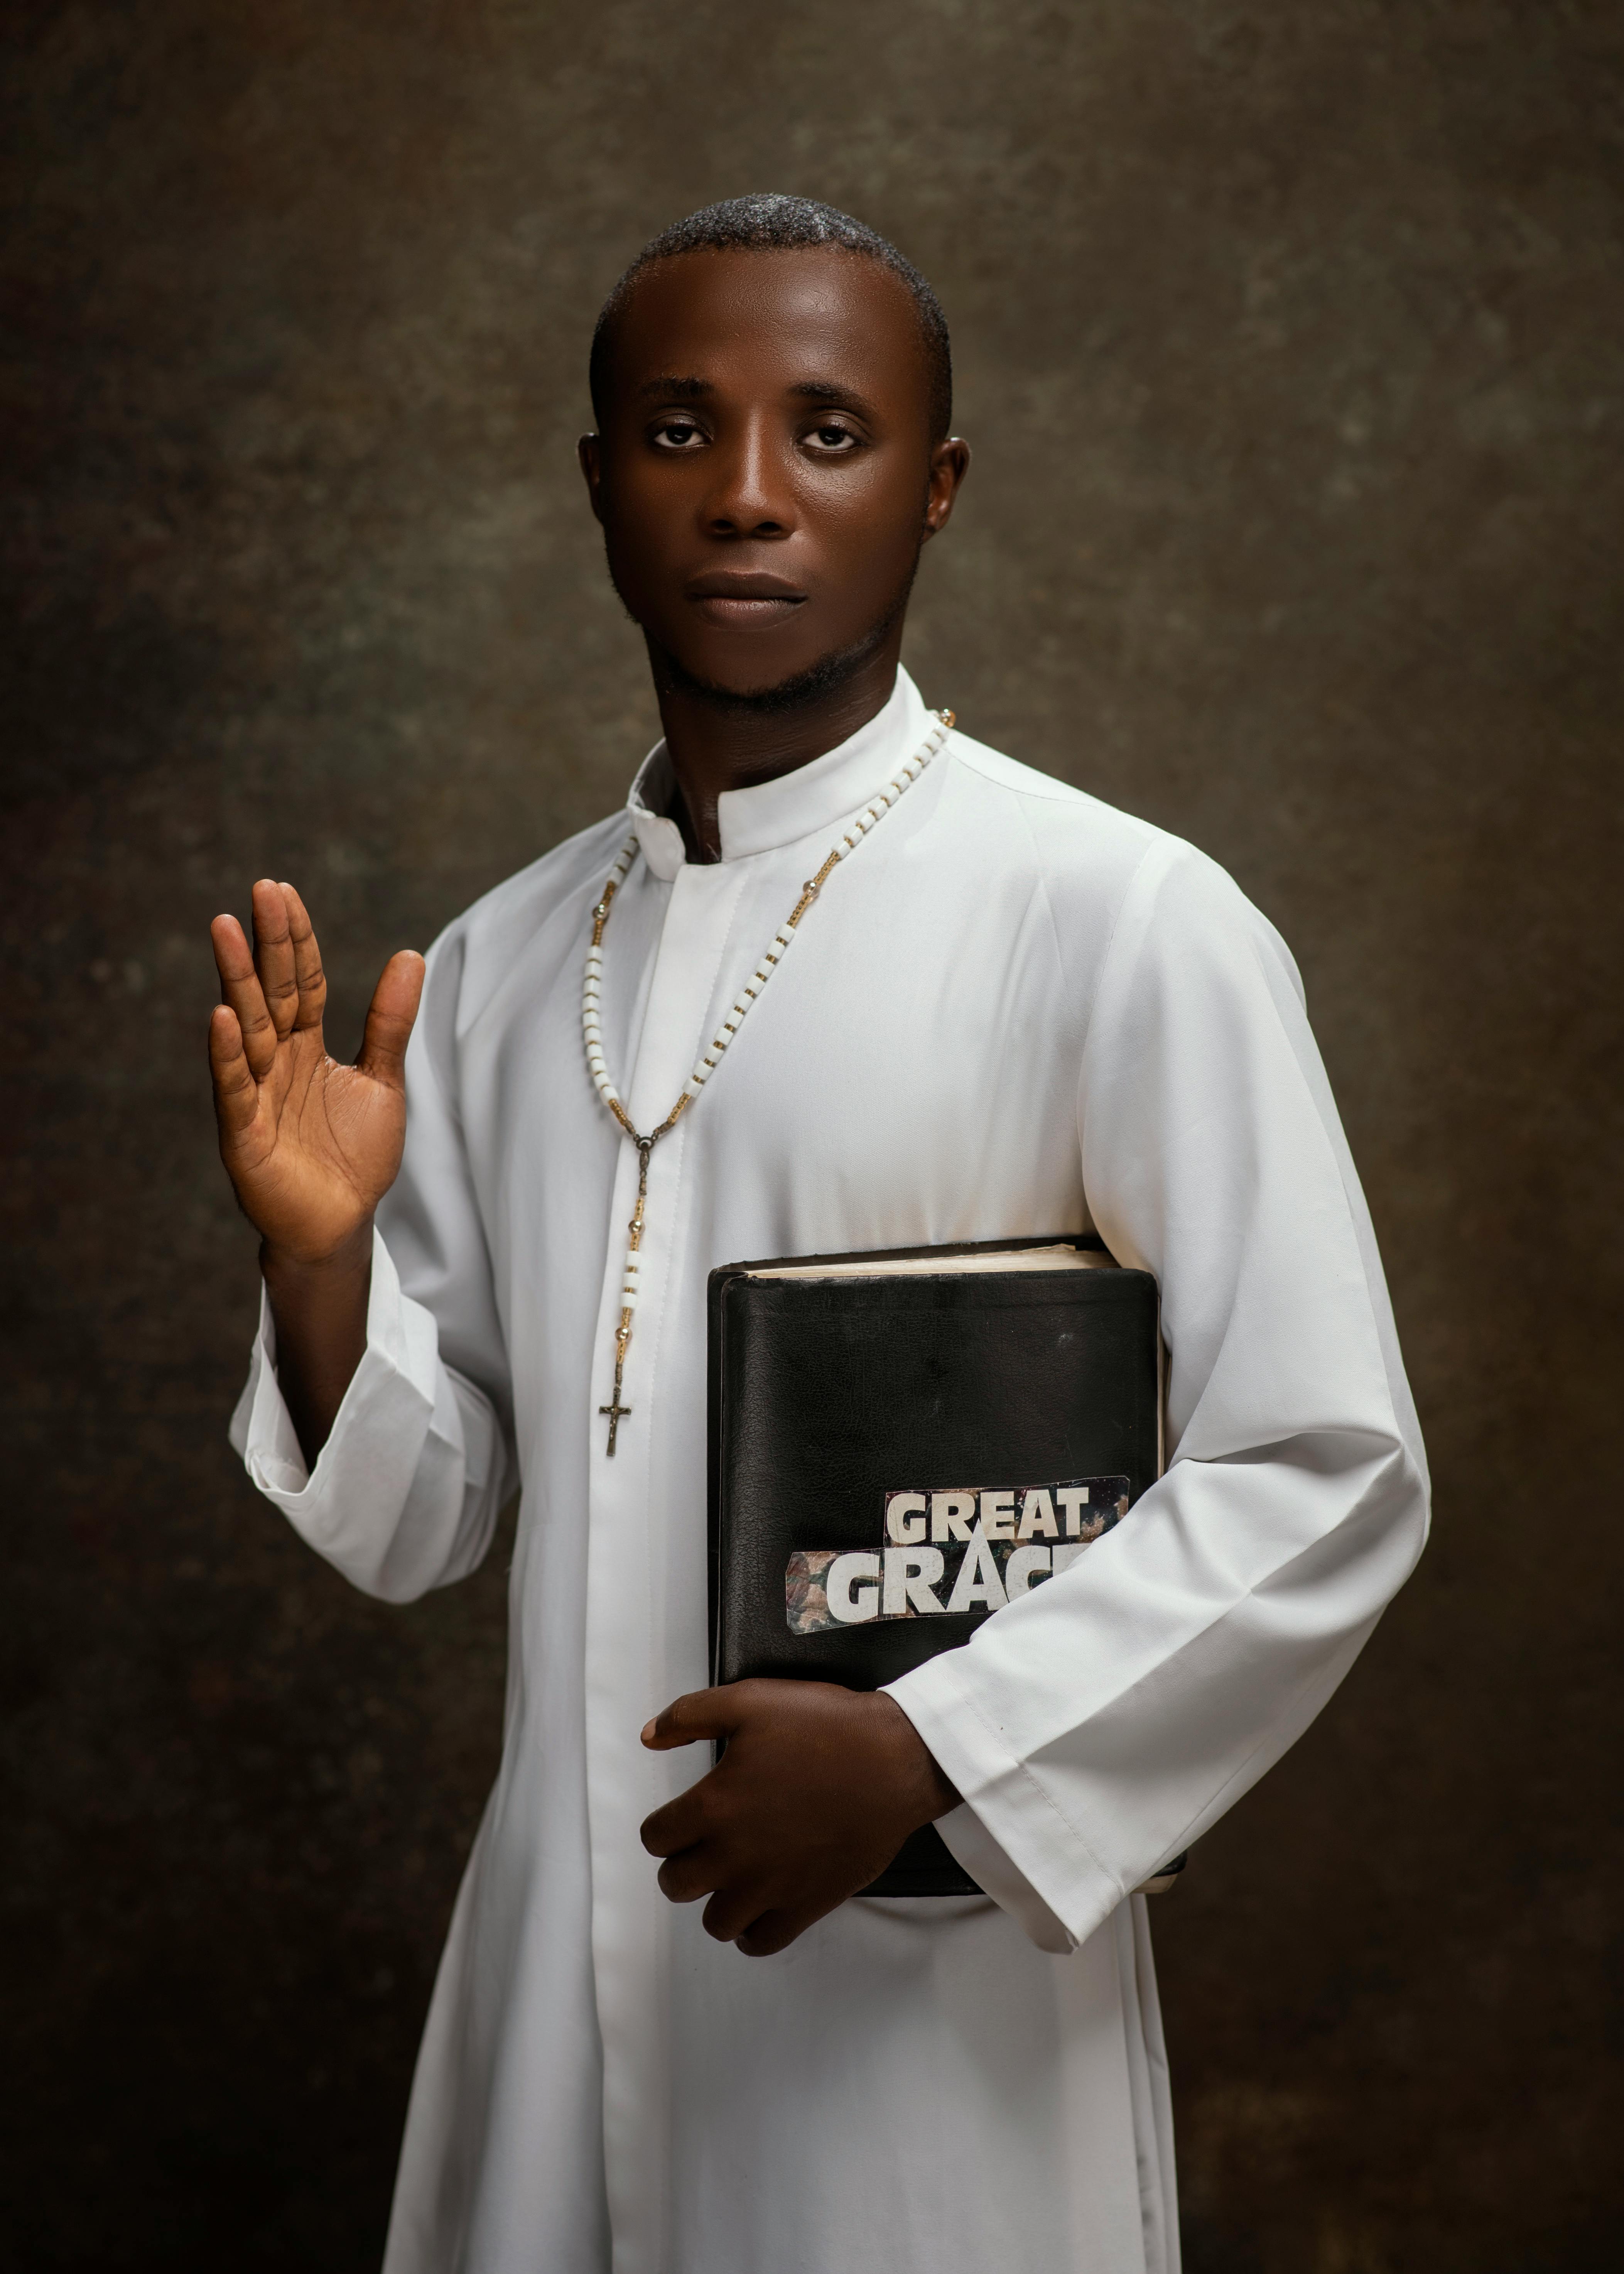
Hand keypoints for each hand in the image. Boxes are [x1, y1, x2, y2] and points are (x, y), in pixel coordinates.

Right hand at [208, 880, 423, 1263]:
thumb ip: (390, 1022)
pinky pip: (236, 1087)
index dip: (295, 939)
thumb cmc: (354, 1155)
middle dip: (266, 942)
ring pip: (246, 1028)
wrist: (341, 1224)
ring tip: (227, 928)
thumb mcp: (382, 1080)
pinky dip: (228, 1053)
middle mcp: (275, 1061)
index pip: (300, 981)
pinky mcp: (245, 1134)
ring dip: (236, 979)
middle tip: (260, 889)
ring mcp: (256, 1094)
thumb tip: (410, 954)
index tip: (284, 891)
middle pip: (270, 991)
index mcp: (305, 1045)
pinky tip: (221, 1016)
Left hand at [639, 1680, 958, 1956]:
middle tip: (700, 1847)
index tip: (679, 1819)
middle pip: (676, 1884)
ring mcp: (772, 1886)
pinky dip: (752, 1932)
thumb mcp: (750, 1701)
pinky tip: (759, 1905)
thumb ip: (690, 1715)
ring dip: (715, 1900)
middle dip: (681, 1864)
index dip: (664, 1826)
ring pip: (716, 1922)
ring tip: (730, 1876)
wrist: (893, 1760)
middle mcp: (735, 1855)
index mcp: (714, 1806)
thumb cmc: (827, 1728)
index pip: (656, 1838)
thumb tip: (650, 1736)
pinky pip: (761, 1942)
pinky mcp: (807, 1904)